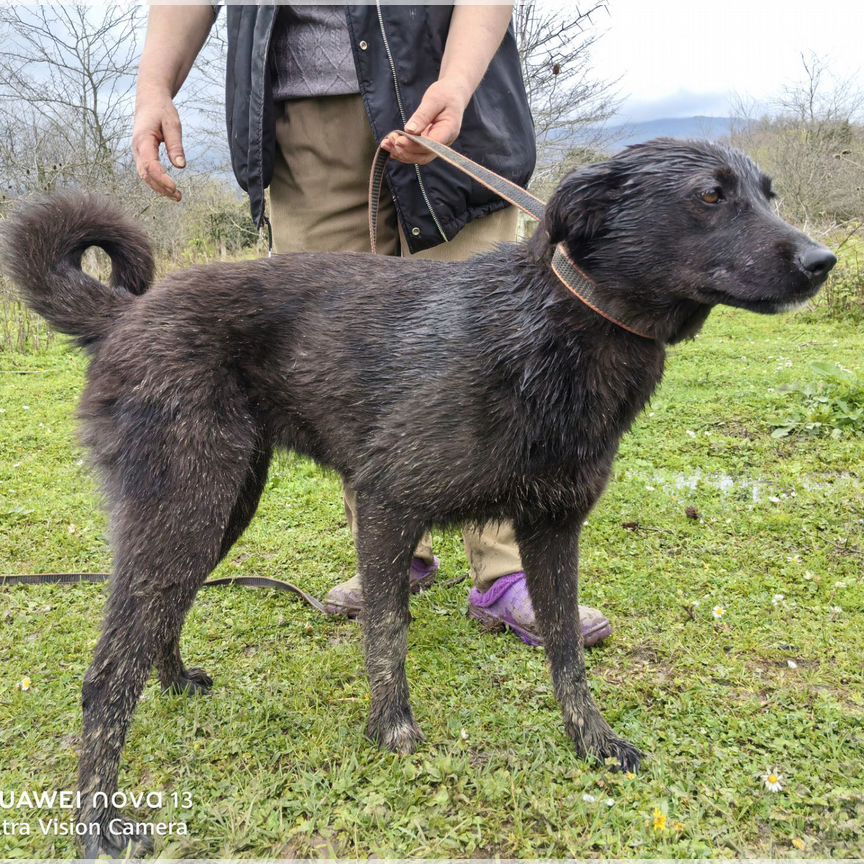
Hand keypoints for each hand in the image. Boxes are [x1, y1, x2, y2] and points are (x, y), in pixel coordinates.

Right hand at [132, 87, 185, 201]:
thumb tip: (181, 166)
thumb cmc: (162, 110)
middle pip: (145, 174)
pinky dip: (157, 182)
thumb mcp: (172, 124)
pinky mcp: (142, 154)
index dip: (161, 178)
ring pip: (145, 175)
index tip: (175, 188)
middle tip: (178, 196)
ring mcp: (138, 152)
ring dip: (159, 188)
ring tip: (177, 196)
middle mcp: (137, 148)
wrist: (150, 100)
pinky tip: (169, 188)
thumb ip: (175, 145)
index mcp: (143, 139)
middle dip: (161, 188)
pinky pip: (147, 171)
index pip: (150, 165)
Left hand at [382, 78, 469, 164]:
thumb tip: (409, 130)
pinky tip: (390, 146)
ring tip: (386, 143)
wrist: (453, 94)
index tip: (398, 140)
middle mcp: (443, 143)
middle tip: (390, 141)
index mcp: (448, 131)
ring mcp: (436, 146)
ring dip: (400, 153)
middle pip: (423, 156)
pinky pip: (415, 152)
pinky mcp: (428, 144)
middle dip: (405, 151)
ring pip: (417, 156)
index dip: (413, 146)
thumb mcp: (434, 100)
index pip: (430, 145)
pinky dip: (402, 150)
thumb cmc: (445, 94)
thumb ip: (422, 116)